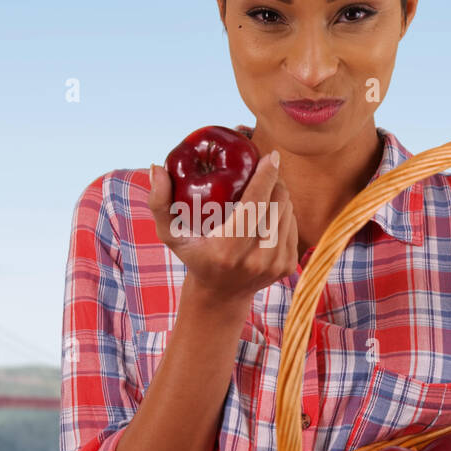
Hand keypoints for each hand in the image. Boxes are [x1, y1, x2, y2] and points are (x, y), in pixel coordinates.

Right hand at [148, 150, 298, 302]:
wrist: (221, 294)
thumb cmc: (194, 255)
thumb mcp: (171, 233)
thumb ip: (159, 202)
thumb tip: (156, 168)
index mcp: (227, 250)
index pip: (255, 203)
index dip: (265, 175)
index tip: (270, 155)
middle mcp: (255, 259)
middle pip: (277, 203)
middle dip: (274, 180)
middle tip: (264, 169)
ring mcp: (275, 265)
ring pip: (288, 211)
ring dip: (280, 194)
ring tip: (265, 189)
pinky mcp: (288, 266)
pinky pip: (293, 225)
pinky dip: (284, 212)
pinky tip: (270, 211)